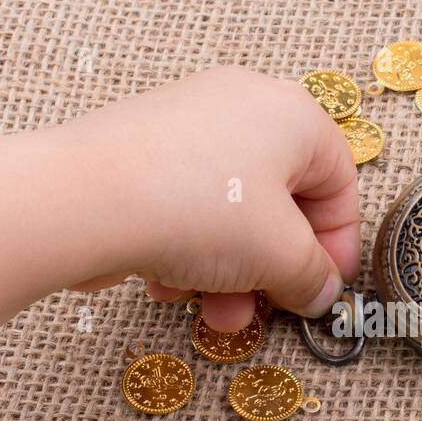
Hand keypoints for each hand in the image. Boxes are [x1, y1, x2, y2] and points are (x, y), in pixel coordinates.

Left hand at [62, 66, 360, 330]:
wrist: (82, 200)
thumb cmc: (199, 211)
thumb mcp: (279, 255)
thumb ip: (313, 276)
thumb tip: (320, 290)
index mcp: (293, 115)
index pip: (339, 182)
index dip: (337, 244)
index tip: (324, 289)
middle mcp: (243, 106)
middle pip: (282, 201)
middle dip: (274, 268)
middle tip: (267, 310)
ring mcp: (187, 123)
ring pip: (231, 211)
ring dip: (231, 272)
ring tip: (212, 314)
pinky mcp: (142, 150)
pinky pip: (186, 206)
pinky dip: (187, 250)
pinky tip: (167, 284)